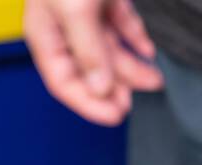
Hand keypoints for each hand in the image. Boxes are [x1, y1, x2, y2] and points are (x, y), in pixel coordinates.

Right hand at [24, 0, 164, 125]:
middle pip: (91, 70)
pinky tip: (148, 50)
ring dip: (133, 67)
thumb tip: (100, 89)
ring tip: (155, 79)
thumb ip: (88, 49)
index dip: (89, 104)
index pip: (63, 82)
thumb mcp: (75, 9)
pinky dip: (135, 38)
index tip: (115, 116)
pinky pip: (122, 24)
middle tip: (133, 103)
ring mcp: (84, 11)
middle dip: (115, 89)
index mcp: (46, 33)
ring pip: (111, 50)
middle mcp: (64, 26)